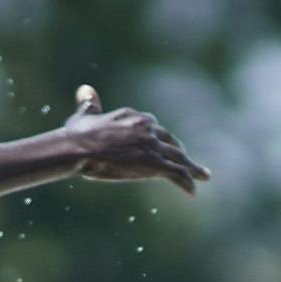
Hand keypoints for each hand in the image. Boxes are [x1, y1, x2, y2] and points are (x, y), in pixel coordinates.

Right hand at [59, 83, 206, 194]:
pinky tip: (193, 191)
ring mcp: (152, 146)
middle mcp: (147, 128)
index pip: (153, 126)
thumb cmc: (77, 135)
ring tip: (203, 176)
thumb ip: (89, 103)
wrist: (79, 149)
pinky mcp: (154, 163)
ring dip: (192, 168)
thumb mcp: (84, 116)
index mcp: (133, 116)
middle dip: (178, 152)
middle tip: (187, 162)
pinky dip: (187, 182)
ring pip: (178, 157)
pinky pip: (176, 173)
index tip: (163, 145)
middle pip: (169, 141)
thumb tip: (85, 89)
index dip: (159, 137)